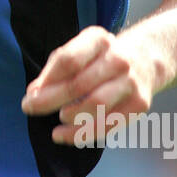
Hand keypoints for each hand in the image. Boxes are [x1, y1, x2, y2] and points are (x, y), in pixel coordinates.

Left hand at [20, 25, 157, 145]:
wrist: (145, 60)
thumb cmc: (100, 58)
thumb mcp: (79, 51)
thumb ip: (55, 70)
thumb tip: (33, 93)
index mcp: (98, 40)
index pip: (68, 60)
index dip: (47, 80)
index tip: (31, 94)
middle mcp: (118, 59)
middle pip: (79, 84)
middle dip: (50, 100)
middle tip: (30, 109)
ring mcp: (130, 82)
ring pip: (95, 106)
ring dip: (70, 116)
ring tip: (57, 120)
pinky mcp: (139, 104)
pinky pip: (108, 124)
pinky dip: (83, 134)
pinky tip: (66, 135)